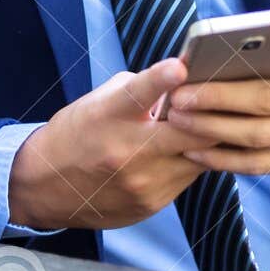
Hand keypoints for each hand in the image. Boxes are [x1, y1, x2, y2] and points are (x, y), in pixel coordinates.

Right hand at [8, 58, 215, 230]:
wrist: (45, 187)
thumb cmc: (75, 135)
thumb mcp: (98, 101)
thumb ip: (142, 90)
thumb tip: (182, 83)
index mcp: (108, 116)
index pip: (138, 94)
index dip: (161, 79)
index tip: (180, 67)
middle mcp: (127, 151)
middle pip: (191, 133)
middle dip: (212, 115)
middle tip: (224, 101)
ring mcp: (143, 182)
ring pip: (200, 157)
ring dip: (206, 139)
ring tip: (206, 125)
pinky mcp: (153, 203)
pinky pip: (188, 177)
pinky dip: (190, 160)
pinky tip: (181, 152)